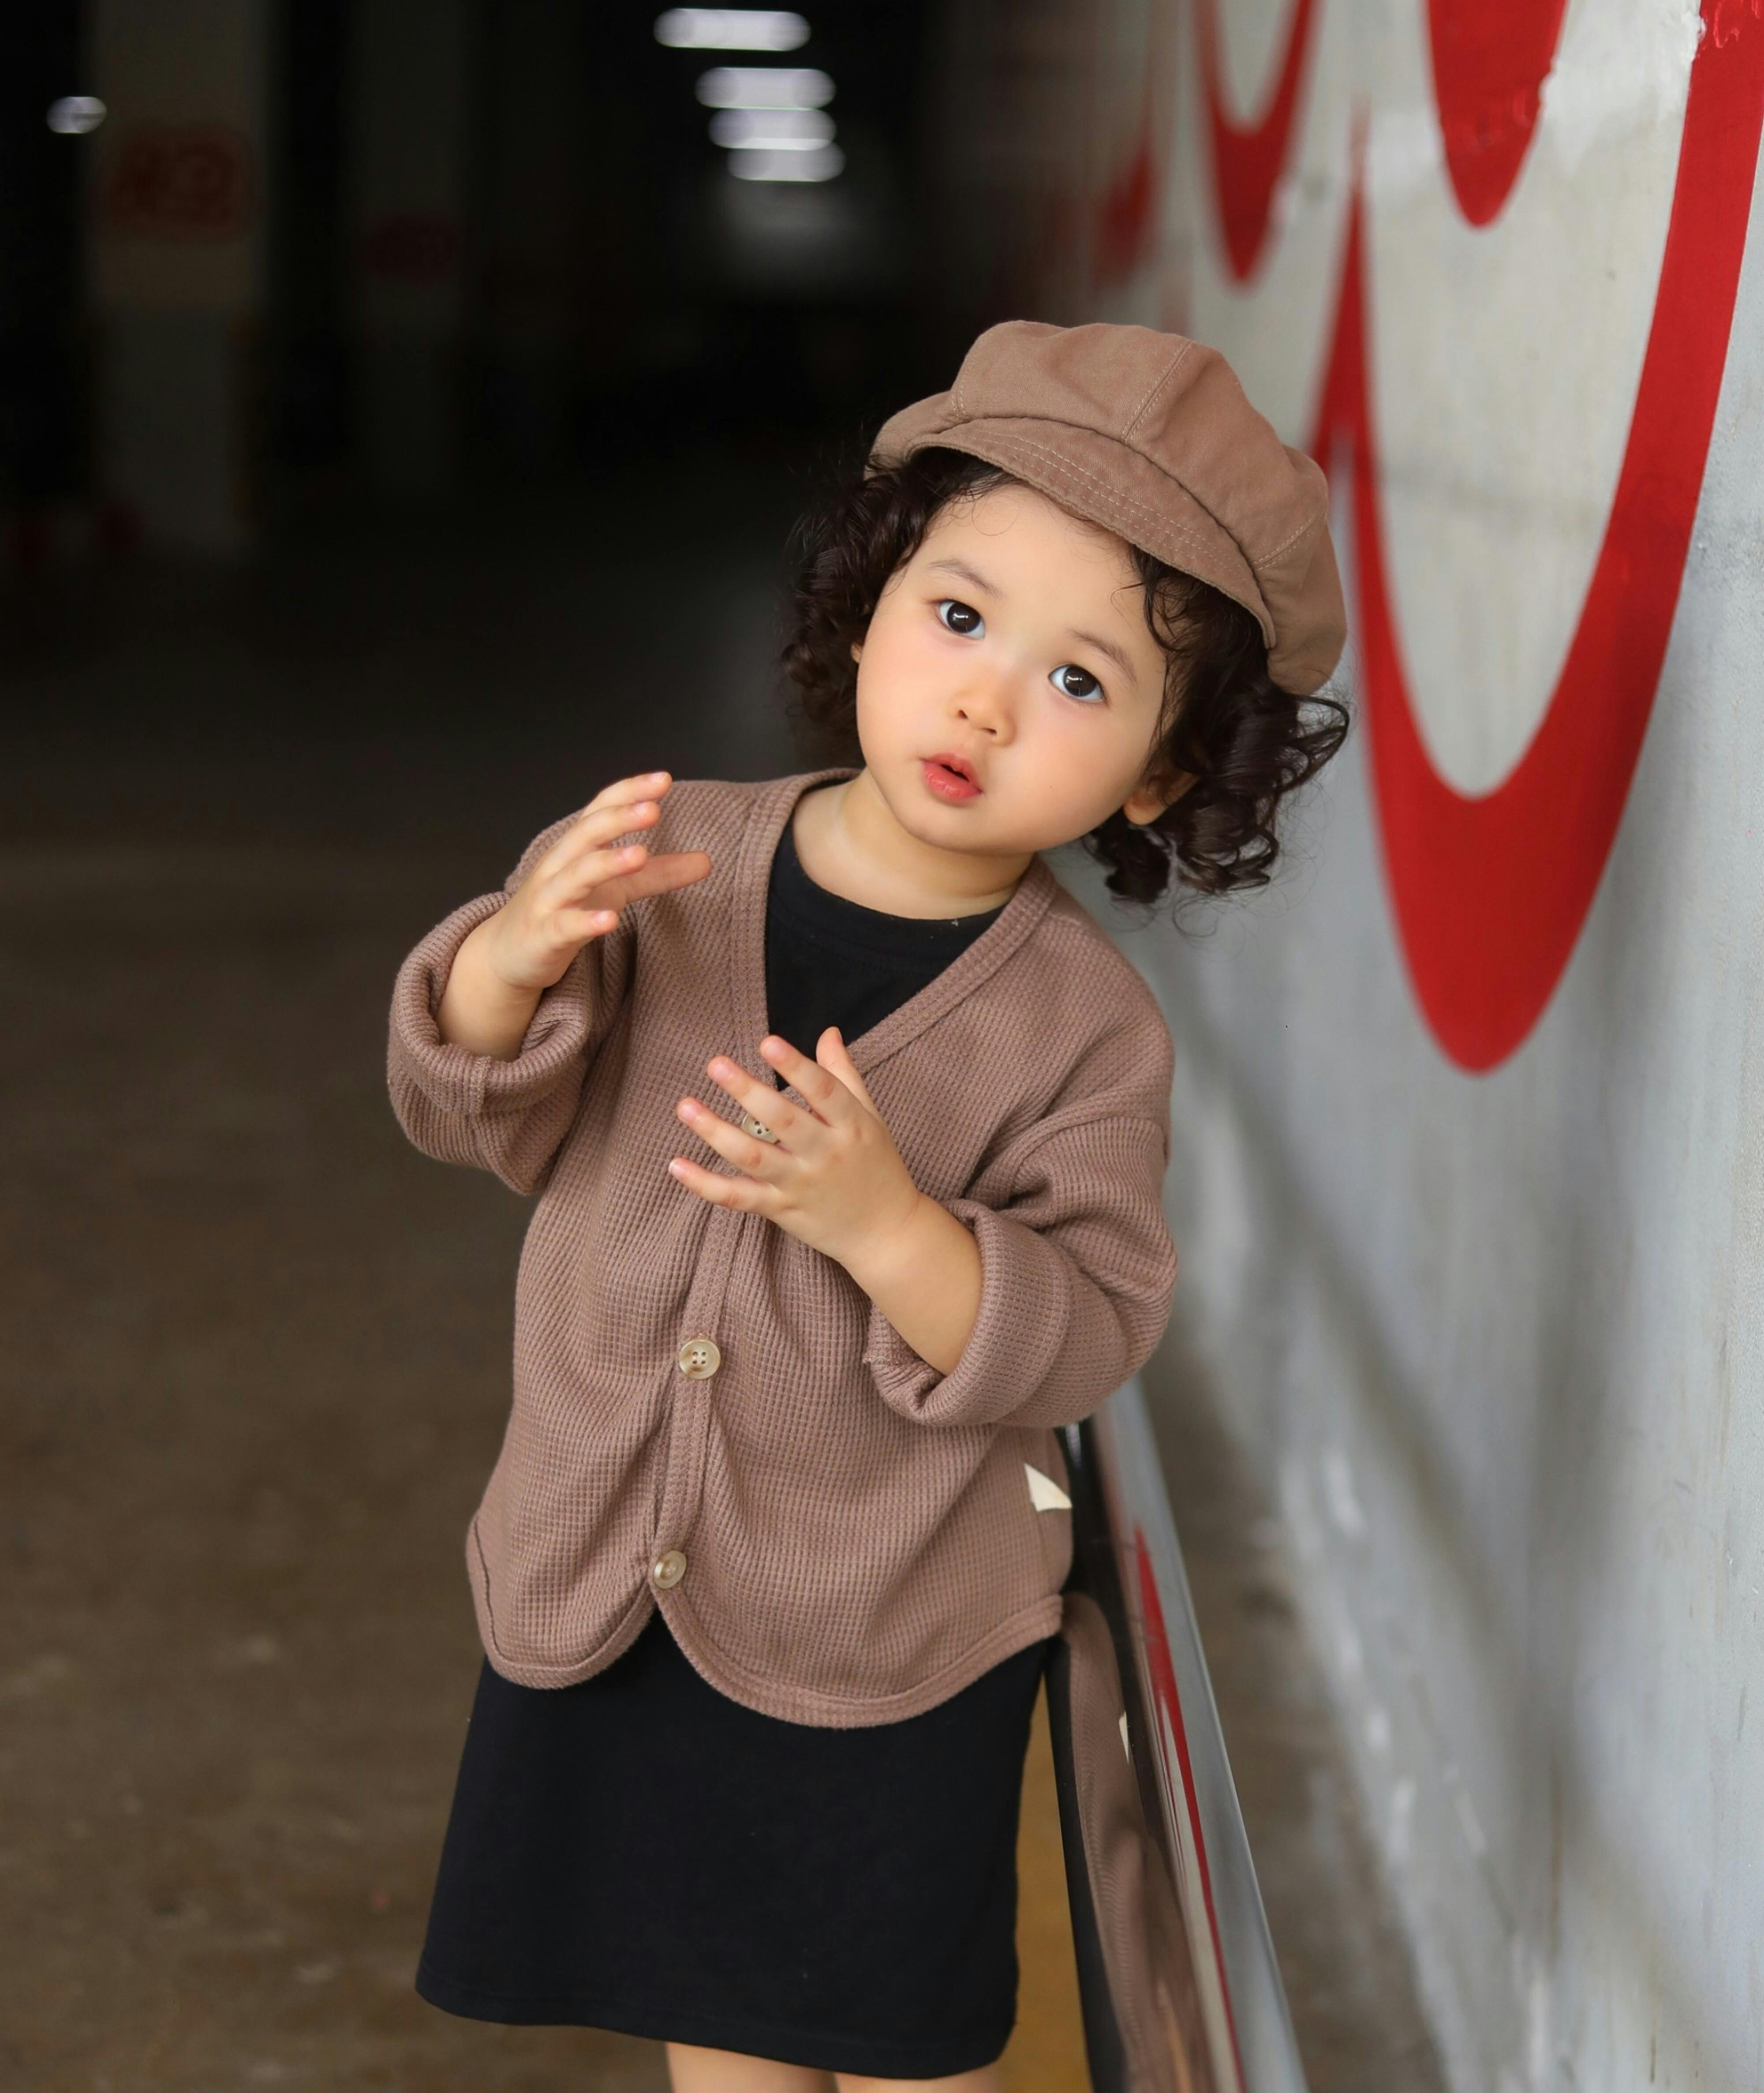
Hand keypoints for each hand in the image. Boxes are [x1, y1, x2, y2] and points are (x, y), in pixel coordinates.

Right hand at [478, 770, 710, 993]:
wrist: (510, 954)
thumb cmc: (564, 910)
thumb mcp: (616, 889)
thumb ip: (659, 874)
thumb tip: (707, 860)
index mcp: (577, 848)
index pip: (601, 809)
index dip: (629, 793)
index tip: (663, 779)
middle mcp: (559, 866)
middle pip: (587, 833)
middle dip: (619, 818)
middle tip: (653, 809)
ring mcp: (549, 900)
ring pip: (575, 875)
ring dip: (607, 862)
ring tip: (639, 854)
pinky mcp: (544, 936)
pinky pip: (564, 926)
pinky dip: (586, 922)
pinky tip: (610, 921)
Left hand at [669, 1028, 923, 1272]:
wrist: (886, 1234)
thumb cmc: (877, 1167)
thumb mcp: (870, 1118)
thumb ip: (844, 1074)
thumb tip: (827, 1032)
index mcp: (851, 1126)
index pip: (824, 1091)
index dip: (795, 1066)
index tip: (768, 1041)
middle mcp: (824, 1154)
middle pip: (784, 1120)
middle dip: (747, 1091)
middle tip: (716, 1064)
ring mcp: (800, 1184)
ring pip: (754, 1158)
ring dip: (716, 1132)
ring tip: (686, 1106)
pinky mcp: (780, 1210)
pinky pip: (738, 1197)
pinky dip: (705, 1184)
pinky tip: (677, 1164)